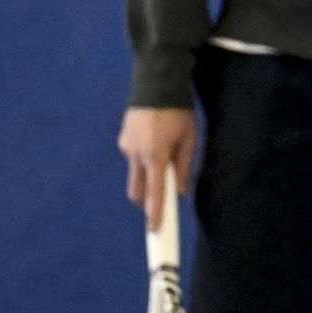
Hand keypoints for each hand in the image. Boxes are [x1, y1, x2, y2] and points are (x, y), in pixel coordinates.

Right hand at [117, 106, 197, 228]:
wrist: (156, 83)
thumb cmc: (178, 111)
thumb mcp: (189, 137)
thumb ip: (185, 166)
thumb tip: (180, 192)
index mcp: (155, 155)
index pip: (154, 192)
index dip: (155, 212)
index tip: (154, 229)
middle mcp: (135, 154)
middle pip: (136, 190)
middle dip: (146, 199)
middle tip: (161, 194)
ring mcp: (126, 147)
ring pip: (135, 173)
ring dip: (147, 174)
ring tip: (164, 151)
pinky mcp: (122, 139)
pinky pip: (132, 158)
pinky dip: (143, 159)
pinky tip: (155, 140)